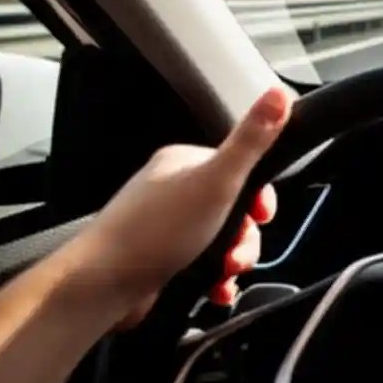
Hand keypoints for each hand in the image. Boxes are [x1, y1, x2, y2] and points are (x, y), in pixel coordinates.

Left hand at [70, 87, 291, 327]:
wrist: (104, 285)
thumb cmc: (157, 230)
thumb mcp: (217, 180)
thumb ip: (251, 140)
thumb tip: (279, 93)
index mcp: (184, 163)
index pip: (240, 168)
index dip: (259, 196)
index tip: (262, 216)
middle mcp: (174, 191)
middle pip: (235, 210)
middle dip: (246, 238)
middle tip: (238, 254)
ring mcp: (166, 227)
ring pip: (222, 241)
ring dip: (233, 261)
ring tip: (225, 275)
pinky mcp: (162, 259)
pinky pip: (203, 266)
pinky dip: (216, 279)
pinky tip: (217, 290)